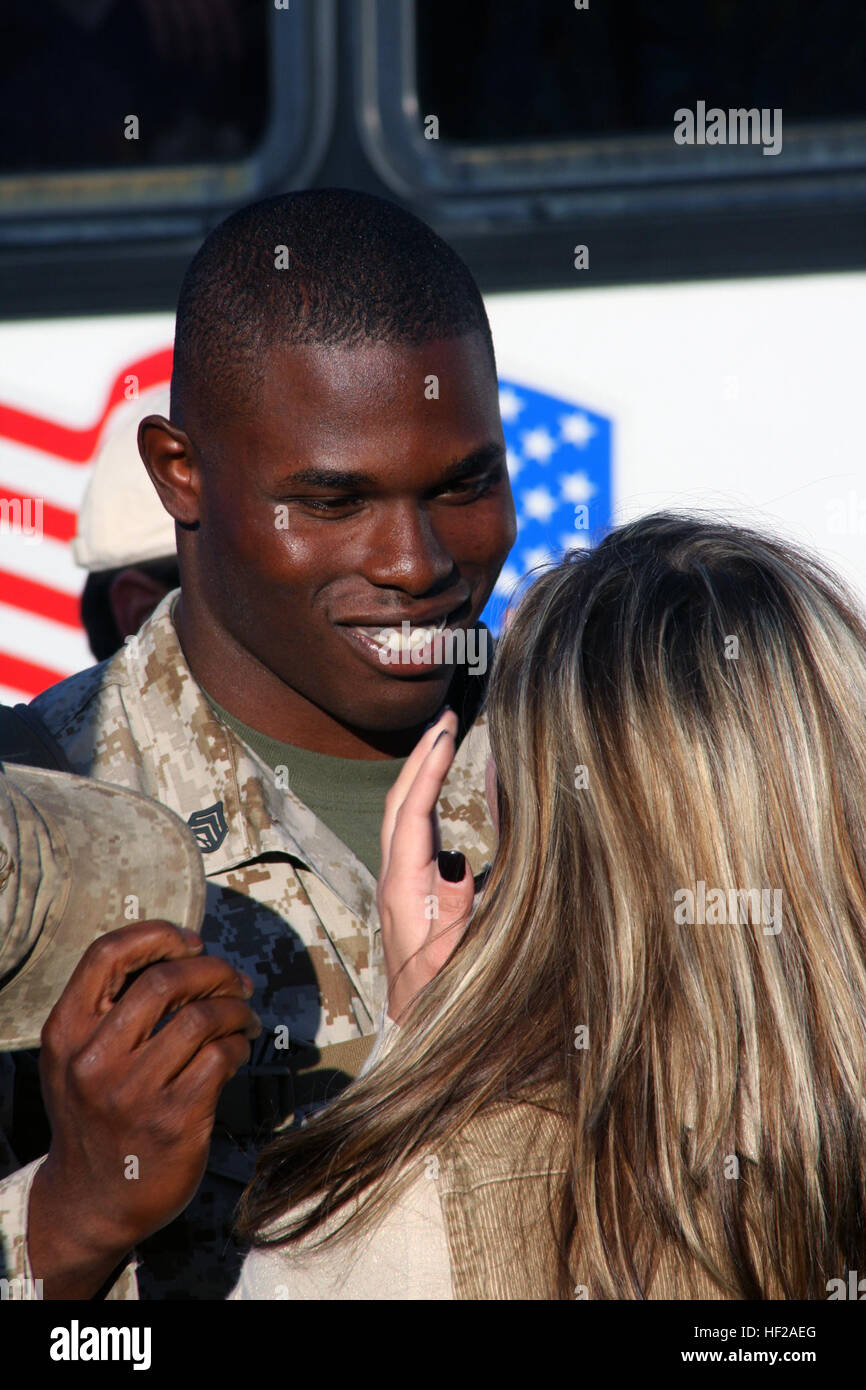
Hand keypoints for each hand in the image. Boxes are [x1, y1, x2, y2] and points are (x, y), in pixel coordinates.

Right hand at [29, 920, 260, 1298]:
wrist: (93, 1200)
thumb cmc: (95, 1115)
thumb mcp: (76, 1058)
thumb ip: (110, 1007)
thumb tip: (186, 954)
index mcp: (67, 1033)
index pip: (107, 954)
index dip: (158, 935)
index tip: (191, 942)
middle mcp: (94, 1060)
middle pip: (166, 979)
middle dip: (213, 970)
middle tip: (234, 980)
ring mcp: (134, 1091)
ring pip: (202, 1017)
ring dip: (235, 1008)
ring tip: (243, 1016)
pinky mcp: (175, 1119)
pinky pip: (222, 1057)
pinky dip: (239, 1043)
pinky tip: (237, 1049)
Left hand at [378, 710, 474, 1022]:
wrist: (419, 1036)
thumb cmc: (443, 999)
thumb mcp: (458, 954)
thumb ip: (458, 908)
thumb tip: (454, 858)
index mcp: (405, 889)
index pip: (413, 811)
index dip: (429, 767)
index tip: (449, 729)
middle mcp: (394, 882)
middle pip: (399, 803)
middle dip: (420, 756)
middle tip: (446, 718)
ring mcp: (399, 887)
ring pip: (403, 816)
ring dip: (420, 774)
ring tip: (445, 741)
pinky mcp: (408, 895)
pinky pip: (414, 835)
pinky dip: (427, 802)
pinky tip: (441, 794)